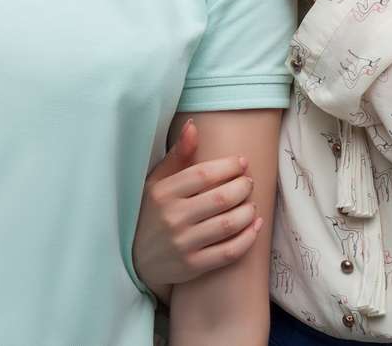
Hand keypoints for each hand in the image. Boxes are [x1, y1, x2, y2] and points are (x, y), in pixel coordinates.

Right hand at [132, 118, 263, 301]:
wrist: (137, 259)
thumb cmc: (152, 213)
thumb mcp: (156, 182)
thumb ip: (178, 156)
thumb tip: (194, 125)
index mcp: (162, 193)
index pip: (203, 174)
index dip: (228, 166)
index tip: (241, 162)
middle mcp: (172, 217)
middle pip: (220, 199)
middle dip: (242, 187)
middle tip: (249, 183)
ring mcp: (183, 243)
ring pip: (228, 225)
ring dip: (247, 212)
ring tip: (251, 204)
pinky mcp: (193, 265)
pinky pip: (229, 252)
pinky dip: (248, 238)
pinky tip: (255, 226)